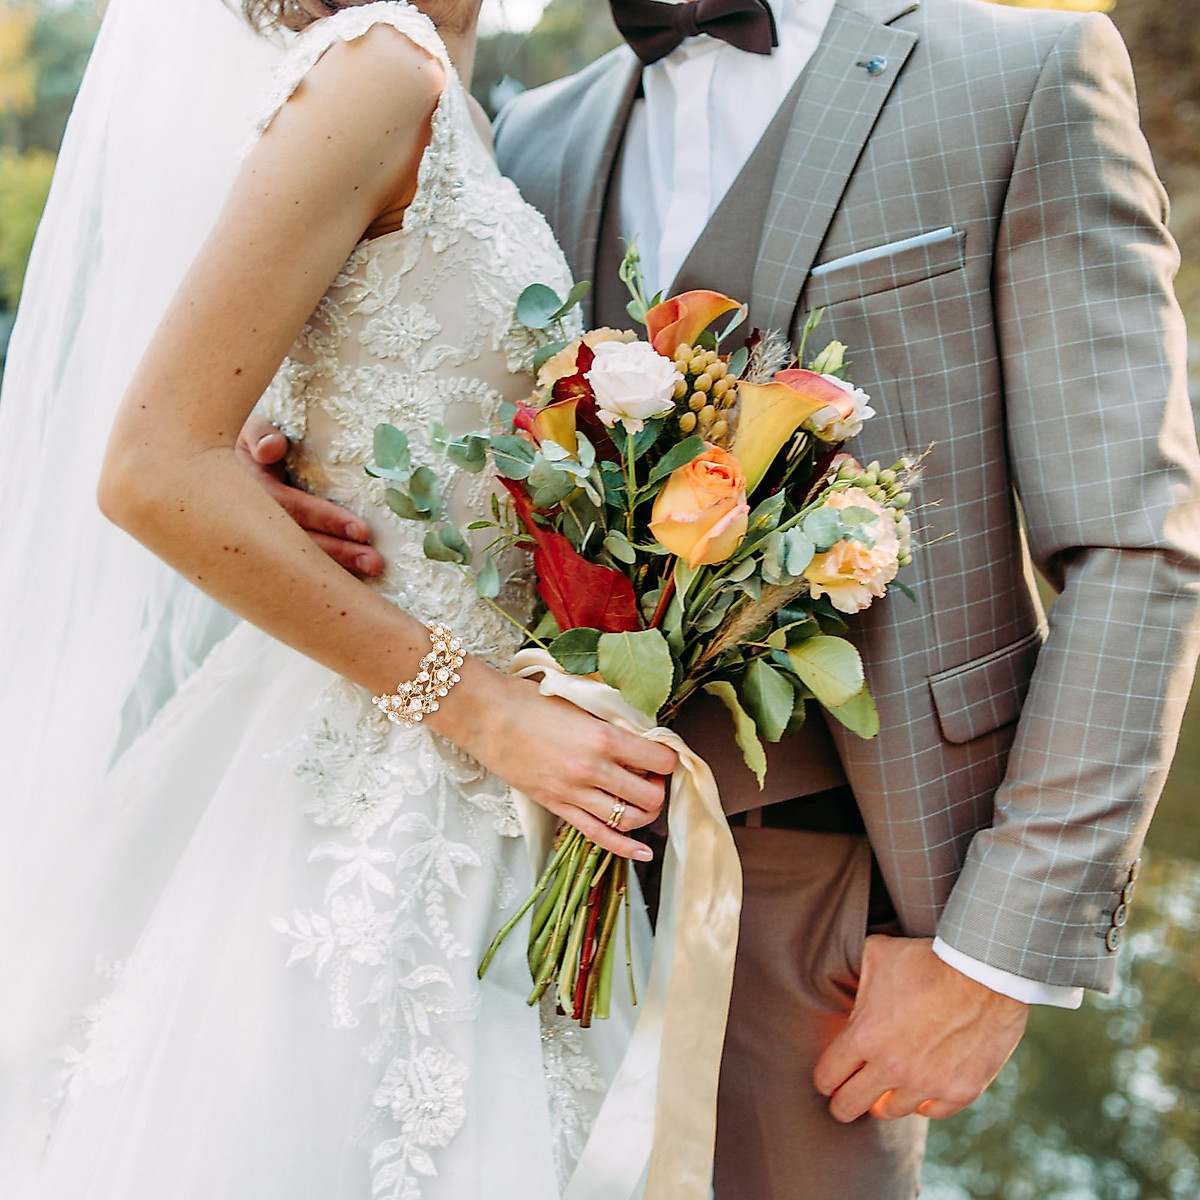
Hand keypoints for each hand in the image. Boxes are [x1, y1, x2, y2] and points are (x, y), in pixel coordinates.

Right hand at [235, 413, 384, 576]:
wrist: (224, 466)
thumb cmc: (251, 445)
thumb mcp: (249, 431)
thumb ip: (260, 434)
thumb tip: (272, 449)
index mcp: (246, 489)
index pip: (291, 507)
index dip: (326, 519)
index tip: (362, 531)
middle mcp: (250, 520)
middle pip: (296, 543)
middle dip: (337, 554)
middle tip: (373, 562)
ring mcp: (253, 541)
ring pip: (295, 560)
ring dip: (335, 568)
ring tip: (371, 570)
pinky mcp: (264, 555)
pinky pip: (294, 570)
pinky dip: (324, 576)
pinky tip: (350, 584)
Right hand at [436, 666, 675, 860]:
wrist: (486, 716)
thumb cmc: (530, 701)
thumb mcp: (580, 702)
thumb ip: (612, 721)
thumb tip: (643, 733)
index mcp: (603, 737)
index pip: (660, 758)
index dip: (669, 757)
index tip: (664, 753)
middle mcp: (593, 769)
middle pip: (650, 796)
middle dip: (660, 788)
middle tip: (654, 777)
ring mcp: (574, 793)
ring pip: (629, 820)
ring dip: (645, 813)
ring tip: (643, 799)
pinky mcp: (557, 807)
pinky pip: (598, 835)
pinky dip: (624, 848)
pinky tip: (642, 852)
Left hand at [813, 935, 1028, 1122]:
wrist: (984, 971)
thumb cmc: (926, 958)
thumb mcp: (877, 955)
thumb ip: (857, 977)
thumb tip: (848, 981)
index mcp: (865, 1037)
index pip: (827, 1077)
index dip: (824, 1079)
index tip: (829, 1079)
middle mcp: (892, 1067)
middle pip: (850, 1106)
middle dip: (843, 1104)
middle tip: (844, 1100)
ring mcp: (928, 1083)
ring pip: (892, 1111)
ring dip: (885, 1101)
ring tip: (884, 1092)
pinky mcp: (961, 1091)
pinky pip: (933, 1111)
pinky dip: (925, 1103)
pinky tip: (921, 1092)